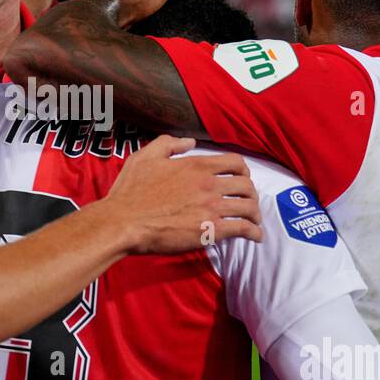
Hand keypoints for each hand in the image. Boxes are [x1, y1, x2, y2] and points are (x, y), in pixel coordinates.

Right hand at [105, 135, 261, 253]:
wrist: (124, 222)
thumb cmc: (130, 191)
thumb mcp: (145, 156)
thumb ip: (169, 144)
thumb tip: (190, 143)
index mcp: (196, 166)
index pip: (235, 162)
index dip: (244, 170)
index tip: (242, 178)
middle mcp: (209, 184)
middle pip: (246, 185)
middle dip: (252, 194)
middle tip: (248, 202)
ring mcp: (212, 208)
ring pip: (248, 207)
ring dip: (255, 214)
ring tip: (254, 221)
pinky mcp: (211, 231)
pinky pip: (243, 229)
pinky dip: (254, 233)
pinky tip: (255, 237)